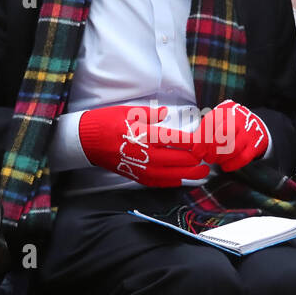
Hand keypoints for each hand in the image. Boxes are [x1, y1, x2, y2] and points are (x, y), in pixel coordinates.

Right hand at [78, 104, 209, 187]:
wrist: (87, 141)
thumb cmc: (107, 123)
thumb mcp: (130, 112)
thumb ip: (151, 114)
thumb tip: (166, 113)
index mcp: (147, 135)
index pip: (178, 139)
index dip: (195, 141)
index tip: (205, 140)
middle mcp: (147, 154)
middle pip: (180, 159)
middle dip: (197, 159)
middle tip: (208, 156)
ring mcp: (143, 168)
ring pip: (173, 175)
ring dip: (190, 174)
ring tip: (203, 172)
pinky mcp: (137, 176)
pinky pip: (160, 183)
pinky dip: (174, 182)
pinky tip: (183, 180)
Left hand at [191, 100, 268, 170]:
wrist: (255, 124)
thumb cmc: (230, 124)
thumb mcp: (216, 121)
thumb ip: (202, 131)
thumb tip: (190, 146)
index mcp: (223, 112)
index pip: (210, 124)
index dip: (201, 141)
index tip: (197, 152)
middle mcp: (237, 119)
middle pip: (222, 135)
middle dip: (211, 151)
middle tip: (208, 158)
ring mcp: (247, 132)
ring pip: (232, 148)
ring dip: (221, 158)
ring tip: (216, 161)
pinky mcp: (255, 145)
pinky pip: (243, 158)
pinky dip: (232, 165)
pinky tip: (225, 166)